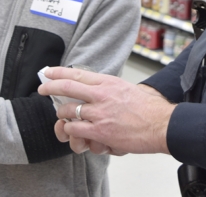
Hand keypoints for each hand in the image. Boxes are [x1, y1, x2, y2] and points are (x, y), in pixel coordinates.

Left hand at [37, 67, 174, 155]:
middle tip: (42, 88)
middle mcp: (101, 95)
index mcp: (109, 82)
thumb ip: (112, 89)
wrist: (162, 125)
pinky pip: (75, 130)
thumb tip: (102, 89)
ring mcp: (99, 113)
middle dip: (50, 87)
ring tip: (63, 119)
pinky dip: (72, 132)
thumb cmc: (151, 109)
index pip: (78, 73)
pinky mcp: (100, 131)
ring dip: (62, 116)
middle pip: (67, 88)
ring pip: (67, 112)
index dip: (59, 72)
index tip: (49, 71)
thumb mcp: (130, 89)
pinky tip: (76, 133)